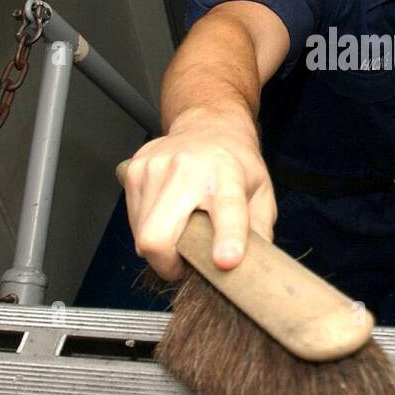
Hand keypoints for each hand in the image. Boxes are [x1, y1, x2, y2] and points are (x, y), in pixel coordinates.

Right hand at [120, 107, 276, 280]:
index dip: (226, 238)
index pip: (227, 208)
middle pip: (159, 236)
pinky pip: (133, 222)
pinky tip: (167, 215)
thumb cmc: (235, 163)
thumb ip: (259, 231)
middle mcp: (187, 168)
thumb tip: (253, 270)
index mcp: (227, 174)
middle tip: (184, 265)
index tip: (226, 260)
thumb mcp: (261, 194)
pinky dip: (148, 229)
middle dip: (168, 265)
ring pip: (141, 236)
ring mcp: (154, 168)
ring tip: (180, 232)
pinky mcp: (134, 170)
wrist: (209, 124)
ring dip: (159, 248)